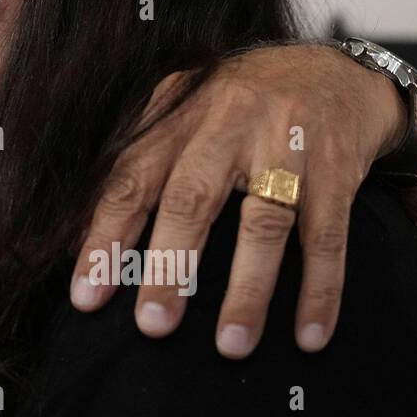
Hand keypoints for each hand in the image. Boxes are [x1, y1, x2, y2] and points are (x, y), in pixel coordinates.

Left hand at [69, 42, 406, 358]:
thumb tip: (78, 232)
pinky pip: (327, 236)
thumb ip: (141, 158)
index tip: (86, 297)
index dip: (105, 238)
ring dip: (248, 290)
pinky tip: (309, 335)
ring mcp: (286, 142)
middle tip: (153, 326)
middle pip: (192, 199)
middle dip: (169, 267)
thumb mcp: (186, 111)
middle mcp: (228, 122)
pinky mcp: (338, 167)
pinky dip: (320, 289)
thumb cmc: (242, 104)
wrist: (337, 71)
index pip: (130, 180)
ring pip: (263, 223)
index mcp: (179, 113)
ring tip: (231, 345)